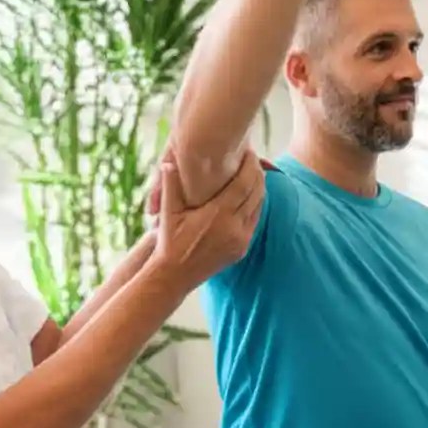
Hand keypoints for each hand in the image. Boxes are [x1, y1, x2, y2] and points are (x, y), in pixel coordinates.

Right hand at [150, 149, 263, 288]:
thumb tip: (169, 161)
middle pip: (256, 192)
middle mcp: (234, 227)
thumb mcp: (167, 212)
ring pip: (259, 207)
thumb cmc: (169, 242)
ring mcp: (240, 239)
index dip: (249, 165)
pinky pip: (254, 222)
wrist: (174, 276)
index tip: (249, 152)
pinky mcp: (242, 249)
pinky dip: (255, 206)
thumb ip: (170, 185)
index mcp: (218, 214)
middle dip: (258, 172)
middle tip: (254, 158)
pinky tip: (249, 196)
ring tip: (254, 173)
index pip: (244, 182)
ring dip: (259, 188)